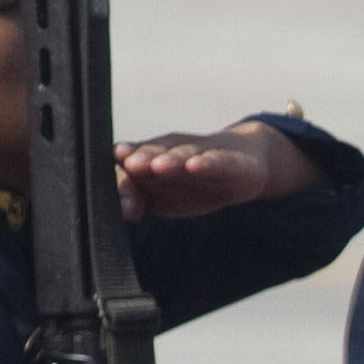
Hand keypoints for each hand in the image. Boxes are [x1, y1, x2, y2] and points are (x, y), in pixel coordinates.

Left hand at [114, 119, 315, 215]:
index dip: (124, 184)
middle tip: (132, 166)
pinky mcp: (225, 159)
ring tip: (159, 165)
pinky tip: (195, 166)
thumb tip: (122, 211)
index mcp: (147, 162)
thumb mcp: (162, 199)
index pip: (127, 169)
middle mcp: (167, 152)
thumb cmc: (193, 185)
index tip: (128, 210)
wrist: (241, 164)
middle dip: (141, 159)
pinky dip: (205, 162)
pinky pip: (214, 160)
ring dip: (170, 159)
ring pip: (180, 154)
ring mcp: (196, 153)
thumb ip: (138, 201)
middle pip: (150, 154)